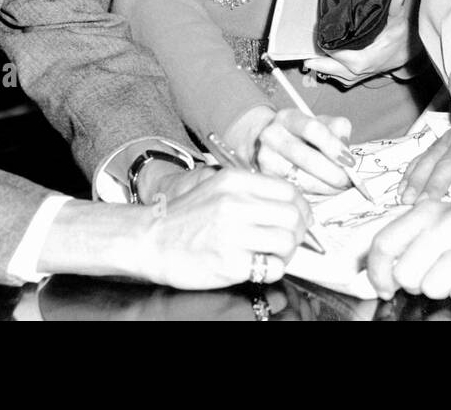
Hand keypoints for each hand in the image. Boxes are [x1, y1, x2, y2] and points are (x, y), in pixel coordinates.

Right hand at [138, 168, 310, 289]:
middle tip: (290, 239)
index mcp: (234, 182)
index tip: (300, 217)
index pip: (288, 190)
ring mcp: (232, 235)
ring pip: (287, 241)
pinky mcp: (230, 264)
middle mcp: (234, 204)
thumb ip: (251, 190)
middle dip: (298, 231)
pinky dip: (273, 269)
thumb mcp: (216, 188)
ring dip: (287, 252)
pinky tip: (260, 265)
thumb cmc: (185, 217)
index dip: (301, 207)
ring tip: (273, 254)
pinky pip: (272, 268)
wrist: (150, 240)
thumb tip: (290, 202)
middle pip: (293, 216)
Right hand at [253, 108, 354, 194]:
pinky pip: (296, 190)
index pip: (312, 129)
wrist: (269, 143)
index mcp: (288, 117)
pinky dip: (313, 193)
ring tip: (338, 187)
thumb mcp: (320, 123)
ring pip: (302, 179)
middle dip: (333, 173)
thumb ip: (338, 129)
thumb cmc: (301, 134)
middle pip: (307, 158)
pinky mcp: (266, 178)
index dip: (334, 146)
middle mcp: (272, 135)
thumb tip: (346, 152)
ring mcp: (266, 158)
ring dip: (326, 187)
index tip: (349, 161)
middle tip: (348, 181)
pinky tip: (322, 189)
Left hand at [302, 0, 419, 87]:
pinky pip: (339, 77)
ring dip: (322, 67)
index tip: (318, 36)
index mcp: (363, 60)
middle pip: (330, 68)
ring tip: (308, 61)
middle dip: (317, 61)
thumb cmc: (402, 37)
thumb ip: (396, 8)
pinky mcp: (357, 76)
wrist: (409, 53)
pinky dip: (329, 72)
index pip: (337, 54)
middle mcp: (358, 71)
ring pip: (333, 74)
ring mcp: (357, 76)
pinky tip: (321, 66)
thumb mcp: (399, 21)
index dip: (327, 45)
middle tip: (304, 57)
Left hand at [366, 198, 450, 303]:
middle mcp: (448, 223)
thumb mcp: (434, 222)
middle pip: (406, 274)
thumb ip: (405, 241)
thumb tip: (380, 272)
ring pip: (433, 288)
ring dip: (442, 288)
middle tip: (430, 275)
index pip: (385, 243)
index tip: (383, 287)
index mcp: (426, 211)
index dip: (377, 273)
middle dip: (415, 283)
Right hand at [400, 88, 450, 201]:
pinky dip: (410, 175)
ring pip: (430, 161)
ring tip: (406, 202)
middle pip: (449, 163)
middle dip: (436, 185)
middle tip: (425, 206)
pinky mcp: (438, 144)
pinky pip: (420, 159)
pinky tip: (401, 192)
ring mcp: (448, 140)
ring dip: (417, 181)